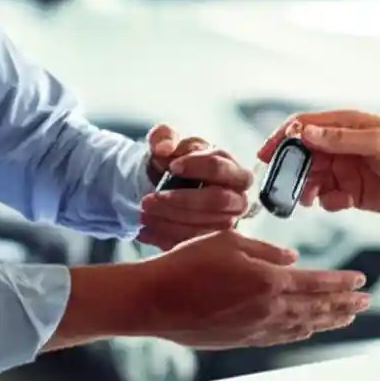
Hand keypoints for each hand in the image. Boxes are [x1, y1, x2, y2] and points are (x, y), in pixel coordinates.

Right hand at [132, 230, 369, 348]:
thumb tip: (293, 259)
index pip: (317, 282)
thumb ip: (266, 250)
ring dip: (326, 321)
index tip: (362, 281)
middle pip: (316, 308)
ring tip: (346, 318)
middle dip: (344, 305)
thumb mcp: (229, 241)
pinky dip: (300, 332)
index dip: (342, 283)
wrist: (153, 300)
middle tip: (365, 303)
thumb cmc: (186, 263)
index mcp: (268, 280)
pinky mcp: (240, 339)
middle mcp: (267, 308)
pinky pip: (280, 337)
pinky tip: (308, 329)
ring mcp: (255, 328)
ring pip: (302, 326)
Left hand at [139, 125, 253, 249]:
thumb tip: (165, 148)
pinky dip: (165, 237)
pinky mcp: (211, 241)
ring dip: (170, 219)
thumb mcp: (166, 141)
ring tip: (143, 212)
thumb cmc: (175, 161)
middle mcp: (236, 198)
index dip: (197, 166)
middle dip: (183, 199)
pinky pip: (192, 243)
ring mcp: (226, 223)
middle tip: (152, 197)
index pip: (221, 167)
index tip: (172, 166)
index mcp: (231, 170)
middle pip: (218, 200)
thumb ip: (164, 136)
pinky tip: (144, 231)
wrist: (166, 187)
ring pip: (205, 225)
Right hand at [257, 110, 379, 217]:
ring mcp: (346, 169)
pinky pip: (327, 197)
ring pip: (312, 178)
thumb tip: (306, 133)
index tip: (267, 154)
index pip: (304, 125)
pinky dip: (327, 202)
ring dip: (307, 188)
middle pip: (303, 155)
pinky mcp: (352, 192)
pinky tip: (341, 203)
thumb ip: (342, 140)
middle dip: (292, 170)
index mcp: (347, 125)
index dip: (282, 138)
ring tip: (311, 199)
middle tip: (284, 186)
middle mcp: (342, 146)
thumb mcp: (379, 143)